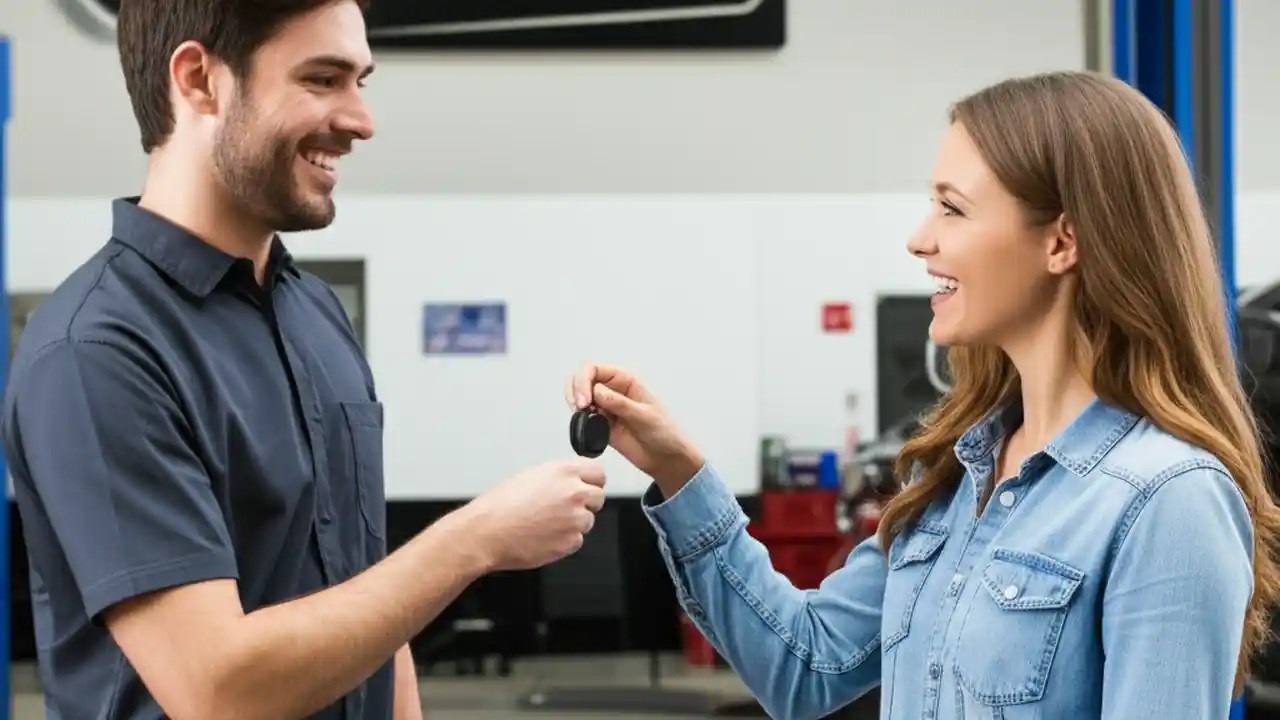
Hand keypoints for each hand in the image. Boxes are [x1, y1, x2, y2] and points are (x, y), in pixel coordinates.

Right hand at [464, 459, 605, 571]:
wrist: (486, 532)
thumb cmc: (500, 506)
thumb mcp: (531, 477)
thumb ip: (558, 478)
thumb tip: (572, 482)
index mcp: (563, 472)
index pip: (598, 473)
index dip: (590, 482)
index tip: (586, 487)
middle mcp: (573, 493)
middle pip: (598, 497)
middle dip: (585, 503)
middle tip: (564, 509)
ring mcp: (574, 518)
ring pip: (588, 521)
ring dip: (573, 524)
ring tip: (545, 523)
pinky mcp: (570, 542)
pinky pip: (576, 541)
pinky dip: (563, 541)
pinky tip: (543, 536)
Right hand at [565, 363, 704, 493]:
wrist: (666, 458)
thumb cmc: (665, 433)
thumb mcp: (644, 416)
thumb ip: (620, 404)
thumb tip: (597, 391)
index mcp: (626, 381)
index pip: (593, 369)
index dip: (583, 380)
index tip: (585, 400)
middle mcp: (613, 391)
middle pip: (582, 379)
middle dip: (575, 391)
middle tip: (580, 408)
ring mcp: (606, 407)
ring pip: (579, 397)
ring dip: (575, 404)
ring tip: (583, 416)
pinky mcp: (601, 424)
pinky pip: (583, 417)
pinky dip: (579, 420)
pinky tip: (588, 427)